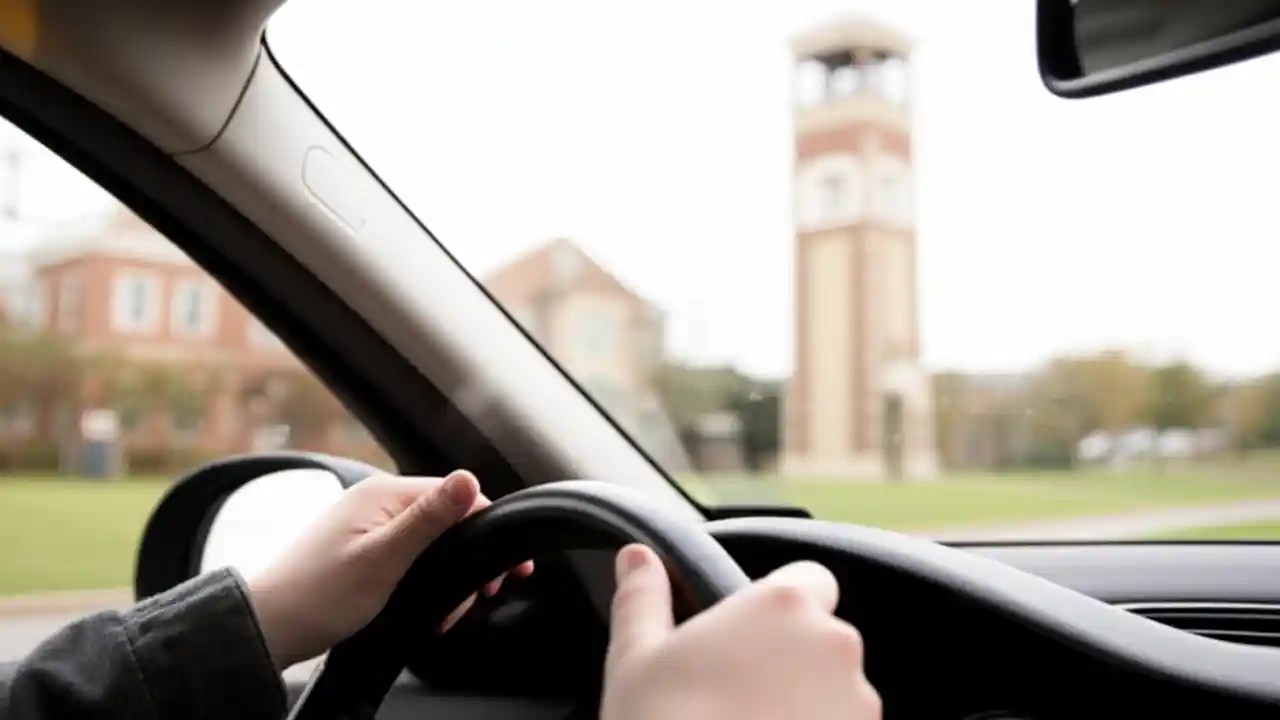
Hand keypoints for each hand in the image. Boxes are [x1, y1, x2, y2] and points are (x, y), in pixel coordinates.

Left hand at [245, 470, 532, 669]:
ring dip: (447, 577)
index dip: (486, 528)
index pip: (457, 495)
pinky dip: (428, 581)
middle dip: (467, 561)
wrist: (269, 628)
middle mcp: (379, 501)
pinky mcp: (368, 547)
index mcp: (384, 494)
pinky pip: (415, 556)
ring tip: (444, 613)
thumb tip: (469, 478)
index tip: (506, 567)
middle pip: (449, 520)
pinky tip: (427, 607)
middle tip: (477, 598)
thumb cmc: (319, 596)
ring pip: (434, 542)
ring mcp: (372, 524)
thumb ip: (429, 520)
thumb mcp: (383, 559)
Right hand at [601, 544, 880, 719]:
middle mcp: (834, 645)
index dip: (781, 605)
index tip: (749, 634)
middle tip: (736, 692)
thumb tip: (637, 557)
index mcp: (783, 605)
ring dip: (809, 703)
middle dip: (791, 660)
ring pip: (836, 691)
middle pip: (823, 638)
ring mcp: (858, 703)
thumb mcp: (635, 658)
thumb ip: (643, 597)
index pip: (811, 579)